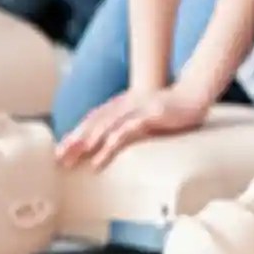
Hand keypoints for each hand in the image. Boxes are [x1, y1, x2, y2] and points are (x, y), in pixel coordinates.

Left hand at [56, 83, 210, 170]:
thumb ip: (132, 121)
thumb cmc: (173, 109)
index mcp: (122, 103)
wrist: (195, 94)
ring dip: (85, 144)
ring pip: (103, 127)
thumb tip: (117, 138)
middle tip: (58, 158)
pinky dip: (108, 146)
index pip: (94, 118)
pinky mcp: (148, 115)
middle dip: (74, 140)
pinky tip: (99, 158)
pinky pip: (124, 133)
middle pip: (93, 122)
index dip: (76, 133)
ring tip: (71, 160)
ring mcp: (136, 108)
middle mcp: (124, 104)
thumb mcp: (147, 114)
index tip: (61, 149)